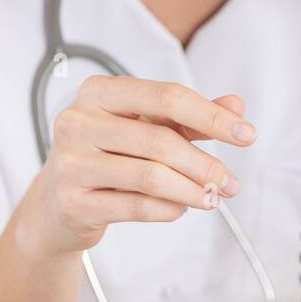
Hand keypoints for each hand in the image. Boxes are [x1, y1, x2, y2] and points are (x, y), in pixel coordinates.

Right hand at [19, 76, 255, 257]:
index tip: (246, 135)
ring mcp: (71, 163)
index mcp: (98, 92)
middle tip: (230, 183)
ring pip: (150, 175)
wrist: (54, 205)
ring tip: (211, 198)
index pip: (166, 96)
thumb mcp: (146, 128)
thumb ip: (189, 116)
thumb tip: (236, 107)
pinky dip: (167, 209)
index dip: (211, 116)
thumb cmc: (106, 157)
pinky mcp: (72, 202)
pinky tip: (178, 208)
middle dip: (205, 164)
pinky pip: (135, 206)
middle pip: (160, 140)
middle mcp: (78, 121)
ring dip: (191, 190)